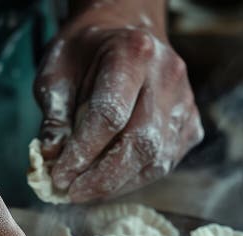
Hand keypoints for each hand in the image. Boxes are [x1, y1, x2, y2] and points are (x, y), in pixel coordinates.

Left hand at [34, 0, 203, 201]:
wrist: (124, 35)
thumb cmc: (86, 54)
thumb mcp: (57, 72)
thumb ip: (54, 115)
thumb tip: (51, 158)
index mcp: (133, 52)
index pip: (110, 115)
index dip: (82, 152)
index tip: (59, 176)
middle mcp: (168, 76)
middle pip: (140, 142)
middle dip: (102, 178)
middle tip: (72, 193)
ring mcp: (186, 102)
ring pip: (156, 159)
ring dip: (117, 184)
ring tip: (86, 191)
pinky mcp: (191, 124)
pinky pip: (165, 163)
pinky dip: (133, 179)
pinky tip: (108, 182)